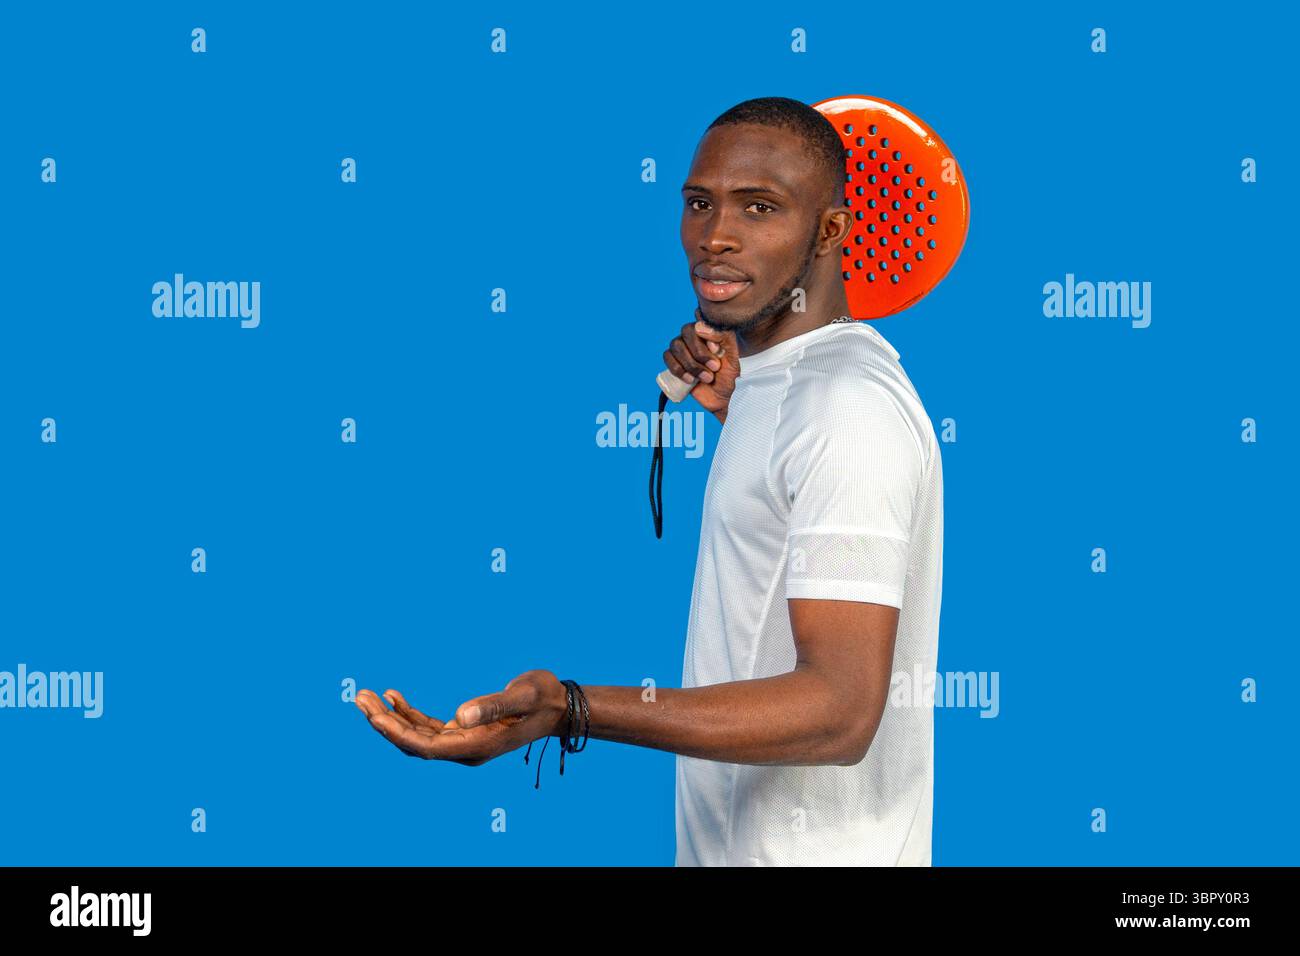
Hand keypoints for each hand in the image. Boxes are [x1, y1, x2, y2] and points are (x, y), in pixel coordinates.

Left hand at [354, 670, 568, 764]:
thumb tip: (460, 715)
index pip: (427, 746)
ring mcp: (463, 743)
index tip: (373, 716)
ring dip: (390, 718)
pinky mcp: (463, 732)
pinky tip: (393, 697)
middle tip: (359, 698)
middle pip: (414, 743)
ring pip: (416, 737)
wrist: (558, 706)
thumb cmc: (544, 697)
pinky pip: (427, 728)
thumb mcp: (523, 695)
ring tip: (365, 696)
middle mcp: (466, 750)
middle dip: (384, 723)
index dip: (397, 733)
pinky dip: (408, 714)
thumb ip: (494, 706)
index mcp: (477, 746)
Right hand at [663, 308, 739, 419]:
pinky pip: (667, 357)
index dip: (706, 335)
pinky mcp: (676, 364)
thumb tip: (699, 326)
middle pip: (686, 331)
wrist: (727, 398)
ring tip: (707, 378)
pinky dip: (677, 369)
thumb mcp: (734, 354)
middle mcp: (696, 337)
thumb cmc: (734, 375)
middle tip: (715, 368)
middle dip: (699, 353)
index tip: (717, 350)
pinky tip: (690, 379)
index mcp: (710, 331)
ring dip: (691, 364)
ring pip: (675, 345)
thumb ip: (722, 335)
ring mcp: (684, 350)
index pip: (699, 320)